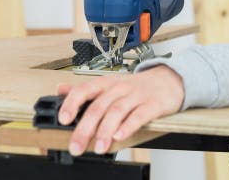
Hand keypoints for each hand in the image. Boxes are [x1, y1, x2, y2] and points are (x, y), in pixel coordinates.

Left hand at [57, 65, 184, 155]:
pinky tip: (120, 136)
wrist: (168, 80)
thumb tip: (60, 89)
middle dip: (85, 128)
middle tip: (76, 146)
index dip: (72, 103)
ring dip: (105, 131)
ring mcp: (136, 95)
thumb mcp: (109, 84)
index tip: (63, 119)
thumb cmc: (135, 86)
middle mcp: (119, 88)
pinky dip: (128, 126)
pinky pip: (139, 115)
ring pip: (117, 111)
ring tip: (98, 148)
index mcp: (106, 83)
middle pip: (99, 106)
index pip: (85, 89)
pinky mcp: (152, 105)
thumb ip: (85, 89)